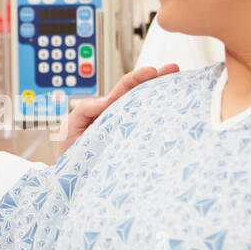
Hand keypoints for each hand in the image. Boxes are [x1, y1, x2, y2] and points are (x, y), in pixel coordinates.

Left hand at [51, 63, 178, 157]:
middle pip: (142, 97)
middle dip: (158, 81)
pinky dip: (160, 128)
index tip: (152, 71)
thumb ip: (84, 109)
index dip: (138, 79)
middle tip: (173, 70)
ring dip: (163, 100)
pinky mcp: (134, 151)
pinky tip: (173, 119)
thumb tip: (105, 101)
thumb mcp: (71, 125)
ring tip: (178, 89)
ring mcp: (130, 134)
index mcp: (108, 110)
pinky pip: (147, 138)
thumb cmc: (71, 150)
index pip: (125, 90)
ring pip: (148, 114)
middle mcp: (122, 119)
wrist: (72, 179)